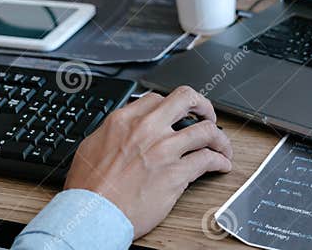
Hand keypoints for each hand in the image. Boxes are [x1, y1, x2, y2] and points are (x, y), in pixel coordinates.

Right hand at [65, 86, 232, 238]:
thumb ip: (112, 132)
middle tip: (207, 115)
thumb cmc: (89, 187)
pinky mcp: (176, 174)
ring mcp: (164, 150)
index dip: (171, 107)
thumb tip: (122, 130)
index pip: (157, 99)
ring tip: (222, 146)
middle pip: (186, 99)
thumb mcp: (92, 145)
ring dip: (219, 138)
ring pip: (206, 130)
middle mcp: (147, 129)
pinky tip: (221, 165)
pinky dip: (220, 161)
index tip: (178, 115)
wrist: (93, 213)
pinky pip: (208, 160)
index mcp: (124, 120)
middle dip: (202, 105)